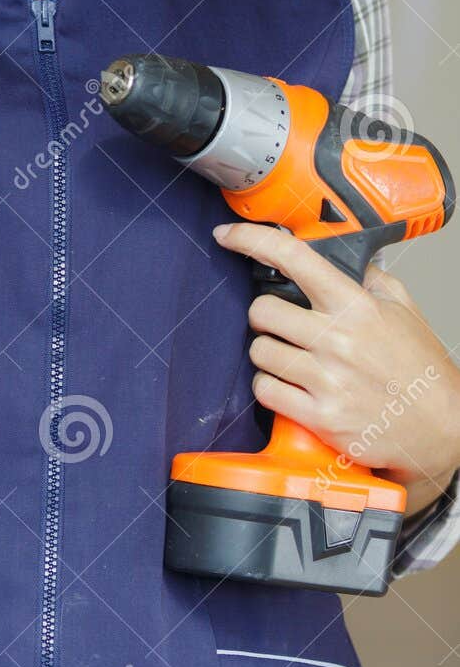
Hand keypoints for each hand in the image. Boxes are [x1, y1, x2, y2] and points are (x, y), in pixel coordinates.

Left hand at [213, 221, 459, 514]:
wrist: (442, 430)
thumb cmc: (421, 371)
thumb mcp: (403, 310)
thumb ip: (369, 278)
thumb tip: (339, 255)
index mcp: (357, 307)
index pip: (294, 258)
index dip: (251, 240)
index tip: (228, 236)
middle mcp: (339, 340)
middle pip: (261, 311)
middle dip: (265, 316)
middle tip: (281, 325)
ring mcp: (328, 380)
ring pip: (259, 352)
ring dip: (267, 354)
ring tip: (292, 359)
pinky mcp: (321, 417)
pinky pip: (265, 391)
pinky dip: (271, 388)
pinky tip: (292, 387)